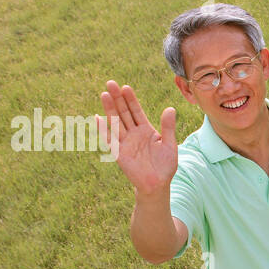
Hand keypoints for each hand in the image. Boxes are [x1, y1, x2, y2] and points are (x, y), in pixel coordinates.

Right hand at [98, 81, 176, 195]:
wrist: (158, 185)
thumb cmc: (165, 166)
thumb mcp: (170, 145)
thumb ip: (168, 127)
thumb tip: (170, 109)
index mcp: (146, 130)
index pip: (136, 111)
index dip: (131, 100)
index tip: (126, 87)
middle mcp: (133, 133)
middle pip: (124, 113)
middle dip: (118, 99)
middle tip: (110, 83)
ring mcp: (125, 142)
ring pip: (116, 123)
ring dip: (110, 109)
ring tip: (104, 94)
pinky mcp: (119, 153)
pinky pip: (111, 140)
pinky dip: (104, 130)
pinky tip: (98, 118)